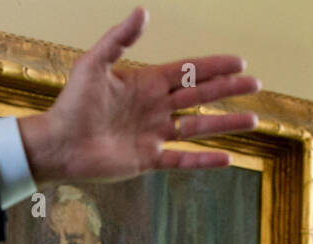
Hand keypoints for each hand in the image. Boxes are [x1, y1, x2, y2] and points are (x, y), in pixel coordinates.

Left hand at [17, 7, 259, 185]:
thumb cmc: (71, 104)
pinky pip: (181, 160)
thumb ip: (119, 39)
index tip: (239, 62)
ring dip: (225, 124)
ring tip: (254, 120)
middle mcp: (154, 109)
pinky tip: (227, 157)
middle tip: (255, 85)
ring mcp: (153, 135)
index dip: (213, 67)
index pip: (187, 72)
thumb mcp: (94, 64)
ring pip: (197, 128)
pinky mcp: (147, 160)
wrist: (57, 144)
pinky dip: (204, 160)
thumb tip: (143, 11)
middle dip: (228, 90)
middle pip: (199, 97)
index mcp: (146, 84)